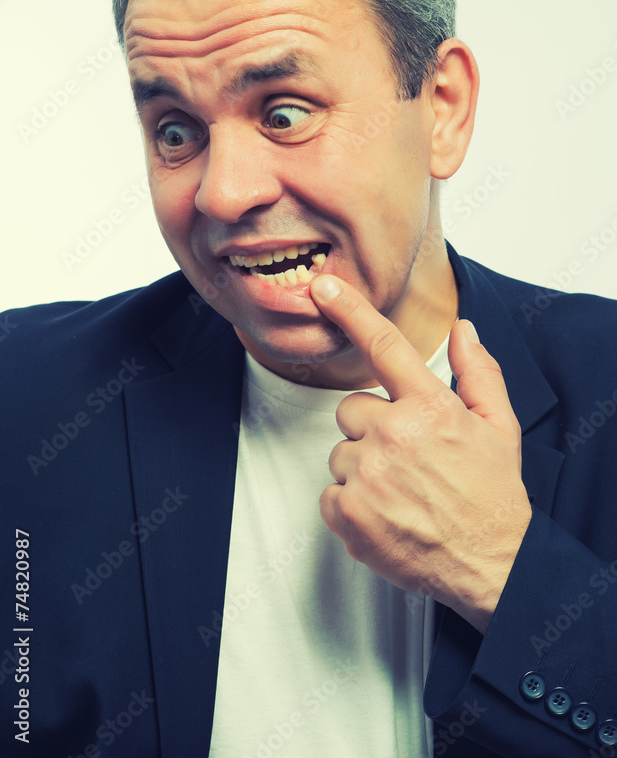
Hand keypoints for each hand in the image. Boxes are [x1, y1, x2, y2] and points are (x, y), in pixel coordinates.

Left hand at [310, 273, 531, 632]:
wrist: (492, 563)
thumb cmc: (493, 495)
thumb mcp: (499, 426)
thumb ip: (478, 372)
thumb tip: (463, 329)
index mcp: (429, 406)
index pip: (383, 345)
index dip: (350, 310)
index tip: (323, 288)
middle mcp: (393, 434)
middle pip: (351, 409)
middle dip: (371, 428)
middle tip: (406, 458)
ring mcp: (367, 474)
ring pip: (340, 452)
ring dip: (361, 468)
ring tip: (401, 491)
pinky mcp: (348, 512)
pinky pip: (330, 492)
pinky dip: (351, 504)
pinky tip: (386, 512)